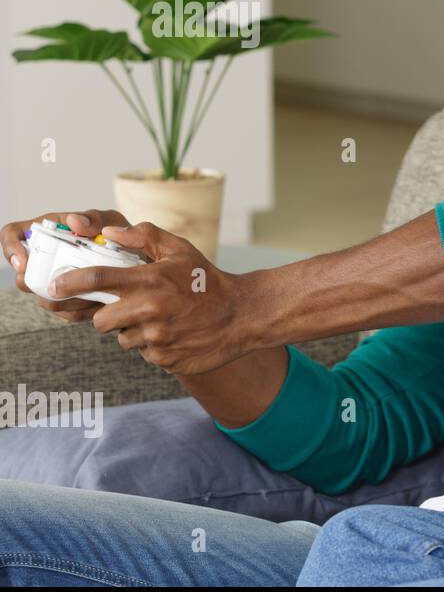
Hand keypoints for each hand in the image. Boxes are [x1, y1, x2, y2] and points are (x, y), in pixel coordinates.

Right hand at [1, 209, 131, 321]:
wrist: (139, 259)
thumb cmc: (118, 235)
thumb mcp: (110, 220)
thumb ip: (94, 218)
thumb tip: (74, 221)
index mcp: (48, 232)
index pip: (12, 234)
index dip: (11, 249)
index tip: (24, 264)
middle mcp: (46, 258)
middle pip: (22, 275)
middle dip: (35, 283)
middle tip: (57, 284)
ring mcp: (56, 281)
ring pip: (43, 298)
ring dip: (60, 300)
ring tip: (85, 293)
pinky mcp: (70, 300)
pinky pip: (65, 313)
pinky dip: (79, 311)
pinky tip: (95, 304)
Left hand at [51, 221, 250, 375]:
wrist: (242, 315)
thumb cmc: (207, 280)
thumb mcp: (180, 249)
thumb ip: (144, 236)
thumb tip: (109, 232)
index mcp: (150, 280)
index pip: (96, 279)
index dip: (69, 283)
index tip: (53, 286)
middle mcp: (150, 309)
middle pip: (101, 320)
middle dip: (108, 316)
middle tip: (129, 309)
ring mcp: (157, 338)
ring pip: (123, 339)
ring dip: (134, 332)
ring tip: (161, 321)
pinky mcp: (165, 358)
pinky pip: (144, 354)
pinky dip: (154, 346)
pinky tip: (174, 334)